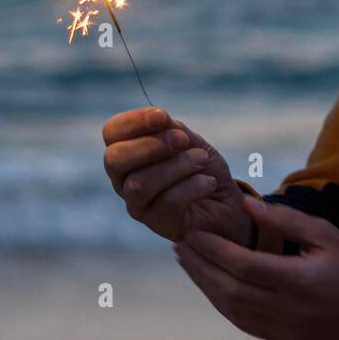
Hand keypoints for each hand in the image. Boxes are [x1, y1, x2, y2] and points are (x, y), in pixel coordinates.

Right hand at [102, 106, 254, 245]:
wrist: (226, 203)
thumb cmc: (202, 168)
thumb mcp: (190, 142)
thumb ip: (172, 129)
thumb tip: (159, 118)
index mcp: (128, 153)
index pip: (111, 132)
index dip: (132, 121)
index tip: (162, 116)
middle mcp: (124, 179)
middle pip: (114, 159)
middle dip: (150, 145)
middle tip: (183, 140)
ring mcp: (138, 204)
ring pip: (140, 184)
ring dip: (177, 166)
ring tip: (202, 159)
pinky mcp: (158, 223)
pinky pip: (168, 202)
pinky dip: (193, 186)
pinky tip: (209, 182)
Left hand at [173, 196, 338, 339]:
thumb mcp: (326, 234)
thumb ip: (284, 220)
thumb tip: (247, 203)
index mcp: (298, 280)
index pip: (242, 265)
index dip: (212, 250)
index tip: (191, 234)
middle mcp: (287, 309)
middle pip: (229, 289)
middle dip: (200, 267)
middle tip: (180, 247)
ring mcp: (284, 330)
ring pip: (231, 309)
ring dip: (205, 286)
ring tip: (188, 264)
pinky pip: (243, 323)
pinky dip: (222, 304)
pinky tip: (211, 286)